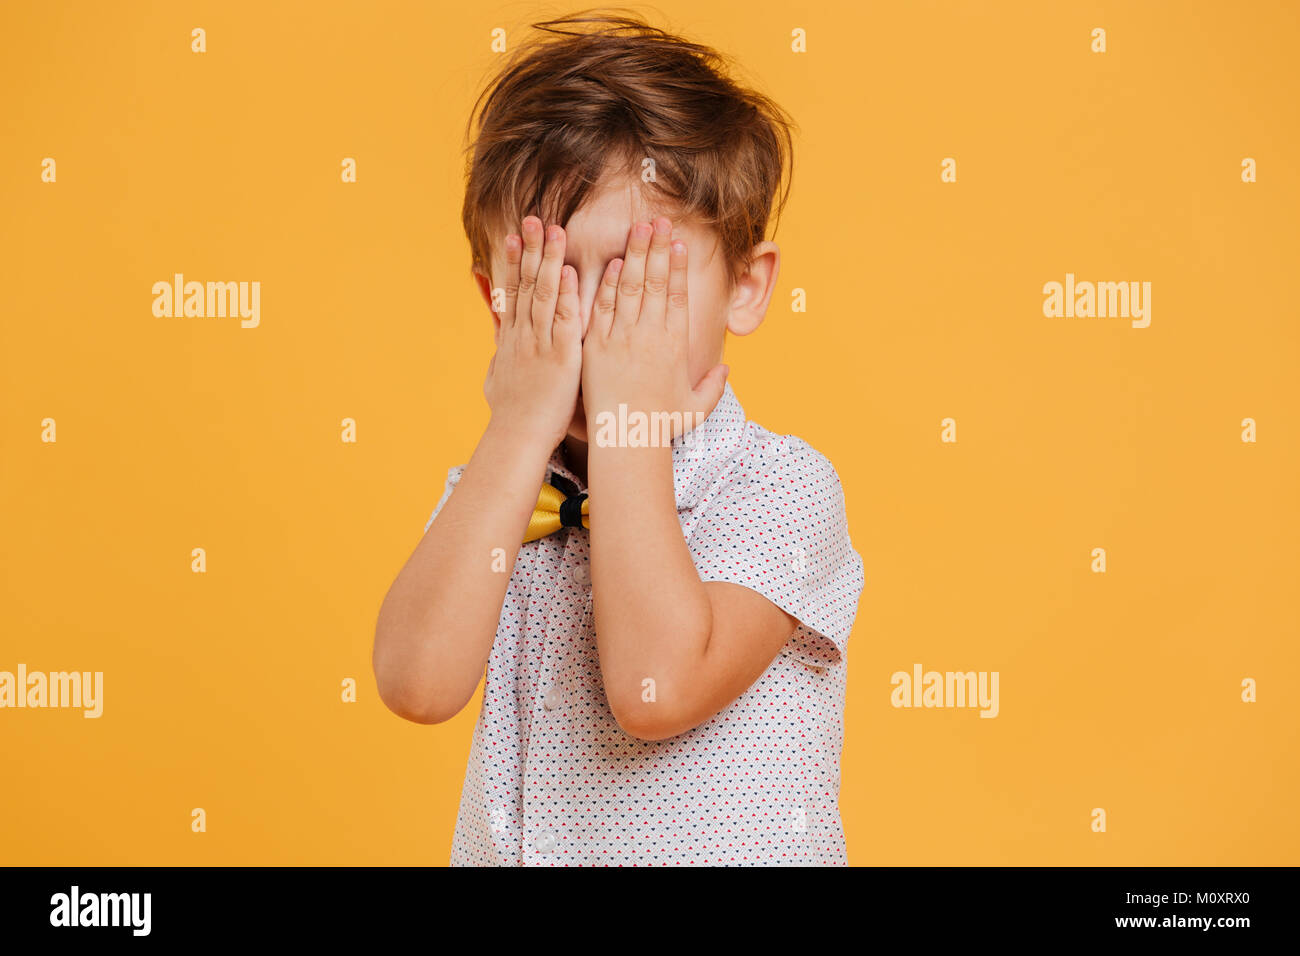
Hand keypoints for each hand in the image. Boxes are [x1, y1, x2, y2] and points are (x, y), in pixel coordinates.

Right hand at [483, 216, 582, 450]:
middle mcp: (523, 335)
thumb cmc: (512, 415)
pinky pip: (562, 319)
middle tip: (533, 218)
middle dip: (530, 248)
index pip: (513, 291)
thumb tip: (499, 345)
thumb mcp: (498, 379)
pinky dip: (564, 294)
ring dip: (548, 260)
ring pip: (543, 294)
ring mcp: (540, 343)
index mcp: (512, 339)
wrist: (518, 437)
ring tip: (552, 231)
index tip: (516, 235)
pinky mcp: (560, 357)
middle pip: (525, 283)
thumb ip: (501, 356)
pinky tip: (566, 271)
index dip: (515, 262)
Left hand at [580, 217, 727, 445]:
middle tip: (658, 220)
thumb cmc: (660, 426)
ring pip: (629, 286)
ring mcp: (622, 338)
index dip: (677, 266)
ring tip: (637, 228)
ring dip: (633, 254)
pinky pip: (602, 307)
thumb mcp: (696, 407)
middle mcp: (650, 335)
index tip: (678, 243)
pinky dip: (607, 283)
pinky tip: (611, 263)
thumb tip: (726, 369)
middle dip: (656, 247)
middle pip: (654, 281)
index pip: (676, 295)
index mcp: (675, 344)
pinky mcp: (597, 346)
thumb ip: (713, 387)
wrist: (627, 439)